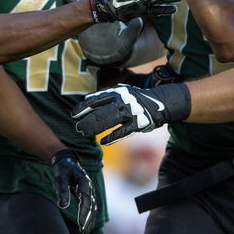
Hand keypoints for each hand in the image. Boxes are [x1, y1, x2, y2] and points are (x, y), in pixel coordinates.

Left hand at [50, 149, 96, 233]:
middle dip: (89, 219)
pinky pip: (91, 205)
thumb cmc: (62, 170)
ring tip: (85, 230)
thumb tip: (63, 206)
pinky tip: (86, 223)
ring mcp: (90, 190)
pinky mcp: (88, 192)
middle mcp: (90, 187)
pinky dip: (90, 215)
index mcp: (84, 182)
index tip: (80, 224)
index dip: (84, 213)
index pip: (86, 200)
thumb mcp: (60, 179)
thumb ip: (62, 191)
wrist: (66, 160)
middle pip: (92, 205)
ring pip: (94, 206)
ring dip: (90, 218)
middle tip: (83, 231)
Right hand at [65, 0, 143, 65]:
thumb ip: (133, 29)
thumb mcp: (128, 38)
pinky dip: (66, 10)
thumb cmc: (122, 46)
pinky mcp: (79, 29)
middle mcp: (97, 13)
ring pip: (77, 4)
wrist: (110, 58)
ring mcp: (86, 20)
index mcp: (110, 12)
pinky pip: (71, 17)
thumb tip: (140, 20)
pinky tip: (63, 7)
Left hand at [72, 83, 190, 144]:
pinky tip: (103, 142)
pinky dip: (112, 137)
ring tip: (84, 134)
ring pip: (109, 121)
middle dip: (87, 121)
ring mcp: (130, 112)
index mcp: (116, 92)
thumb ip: (106, 96)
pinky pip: (123, 132)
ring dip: (95, 128)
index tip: (73, 115)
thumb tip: (87, 100)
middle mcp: (122, 101)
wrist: (159, 102)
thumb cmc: (135, 98)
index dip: (83, 107)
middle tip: (78, 128)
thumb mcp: (121, 91)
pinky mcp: (137, 124)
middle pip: (100, 112)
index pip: (95, 100)